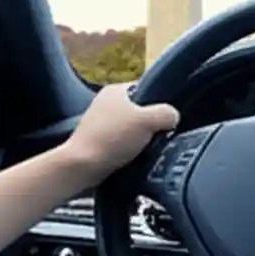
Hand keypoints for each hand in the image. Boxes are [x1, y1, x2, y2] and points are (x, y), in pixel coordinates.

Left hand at [58, 83, 179, 181]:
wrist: (81, 166)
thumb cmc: (113, 137)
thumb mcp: (147, 120)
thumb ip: (166, 114)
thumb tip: (173, 117)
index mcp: (116, 90)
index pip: (146, 89)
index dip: (160, 102)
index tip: (169, 119)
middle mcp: (106, 102)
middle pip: (140, 111)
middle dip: (152, 124)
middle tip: (163, 136)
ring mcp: (100, 123)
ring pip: (132, 129)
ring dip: (142, 139)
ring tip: (152, 150)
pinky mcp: (97, 142)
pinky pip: (122, 143)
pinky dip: (130, 150)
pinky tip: (137, 159)